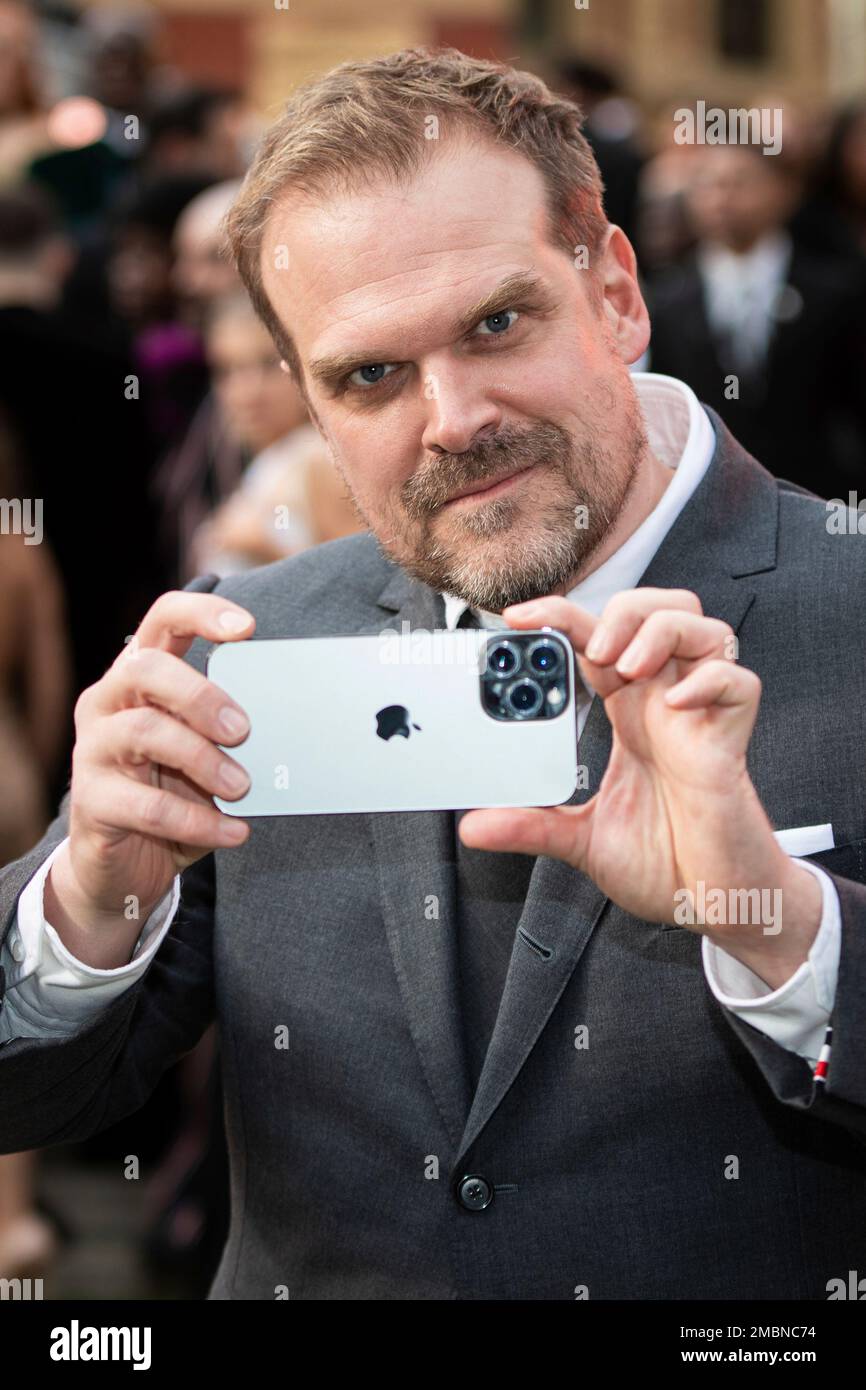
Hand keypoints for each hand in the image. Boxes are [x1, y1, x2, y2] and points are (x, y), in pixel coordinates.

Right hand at [53, 591, 255, 945]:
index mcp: (139, 678)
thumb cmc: (170, 795)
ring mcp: (92, 750)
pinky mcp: (92, 802)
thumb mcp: (204, 755)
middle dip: (201, 695)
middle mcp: (107, 703)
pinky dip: (200, 821)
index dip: (201, 614)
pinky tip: (235, 831)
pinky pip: (148, 806)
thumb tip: (291, 729)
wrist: (122, 865)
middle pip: (146, 669)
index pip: (162, 620)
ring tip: (242, 788)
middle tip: (243, 730)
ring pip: (144, 730)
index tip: (246, 628)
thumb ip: (230, 733)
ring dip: (204, 759)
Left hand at [459, 589, 821, 985]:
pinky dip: (710, 680)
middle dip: (623, 612)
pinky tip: (678, 705)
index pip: (596, 640)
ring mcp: (701, 718)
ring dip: (662, 631)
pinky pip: (739, 684)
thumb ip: (531, 826)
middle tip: (593, 649)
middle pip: (657, 611)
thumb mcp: (581, 841)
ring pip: (704, 628)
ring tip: (628, 667)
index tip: (517, 618)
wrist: (714, 902)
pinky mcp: (732, 742)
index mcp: (629, 714)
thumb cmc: (663, 862)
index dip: (561, 617)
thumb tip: (472, 827)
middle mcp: (664, 703)